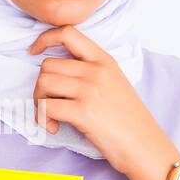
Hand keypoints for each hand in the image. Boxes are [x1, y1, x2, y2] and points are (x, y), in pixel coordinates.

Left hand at [28, 25, 179, 179]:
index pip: (68, 32)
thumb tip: (55, 73)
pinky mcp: (83, 112)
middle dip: (40, 86)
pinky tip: (54, 127)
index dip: (45, 39)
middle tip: (48, 104)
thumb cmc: (128, 120)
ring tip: (51, 117)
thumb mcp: (115, 83)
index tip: (34, 51)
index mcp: (104, 60)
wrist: (145, 146)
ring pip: (43, 83)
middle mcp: (96, 70)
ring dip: (39, 102)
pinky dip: (42, 119)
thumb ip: (90, 71)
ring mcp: (90, 90)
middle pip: (47, 65)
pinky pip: (46, 107)